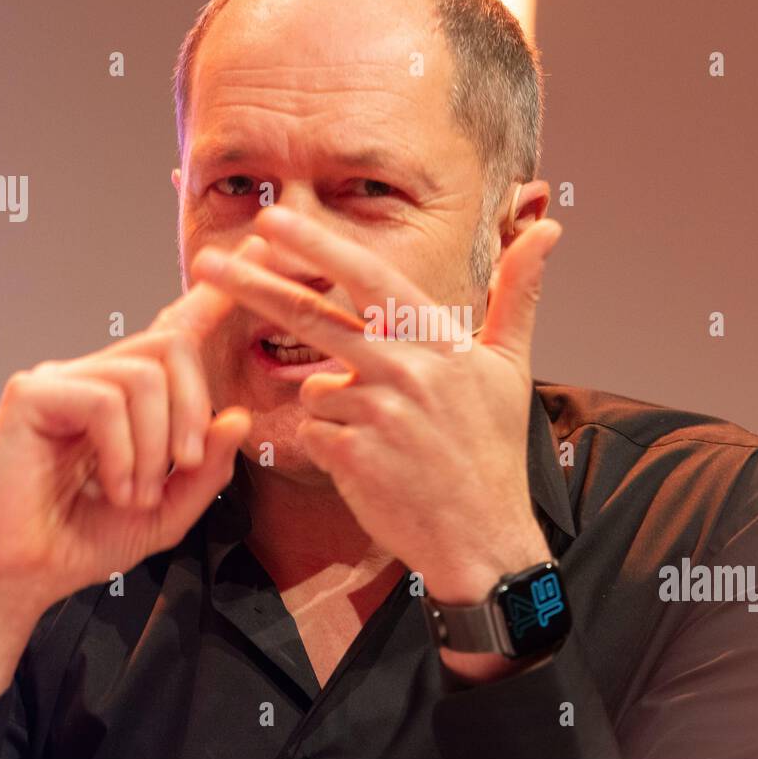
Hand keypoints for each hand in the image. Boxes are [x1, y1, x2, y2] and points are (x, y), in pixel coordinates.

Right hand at [0, 236, 270, 617]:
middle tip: (185, 466)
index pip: (174, 332)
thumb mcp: (168, 510)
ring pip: (145, 374)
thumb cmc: (83, 540)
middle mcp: (93, 375)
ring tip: (138, 493)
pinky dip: (124, 452)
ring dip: (157, 445)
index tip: (258, 253)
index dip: (213, 296)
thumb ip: (207, 469)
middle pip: (170, 346)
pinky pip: (108, 400)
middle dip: (194, 409)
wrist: (18, 578)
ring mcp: (60, 378)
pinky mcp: (31, 393)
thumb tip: (238, 416)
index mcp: (126, 395)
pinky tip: (115, 489)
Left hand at [191, 207, 563, 605]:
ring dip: (335, 408)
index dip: (316, 244)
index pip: (368, 277)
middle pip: (312, 317)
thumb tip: (551, 227)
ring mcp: (376, 413)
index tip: (274, 220)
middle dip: (254, 286)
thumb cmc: (492, 449)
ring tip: (387, 440)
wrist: (484, 537)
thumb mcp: (509, 366)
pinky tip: (372, 465)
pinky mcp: (352, 456)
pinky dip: (331, 446)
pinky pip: (313, 433)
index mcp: (438, 340)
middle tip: (206, 263)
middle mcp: (405, 368)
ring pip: (315, 389)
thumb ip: (518, 294)